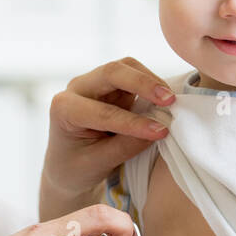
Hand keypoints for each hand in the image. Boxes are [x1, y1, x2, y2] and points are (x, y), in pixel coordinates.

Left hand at [40, 57, 175, 219]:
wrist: (68, 166)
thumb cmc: (77, 168)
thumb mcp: (99, 162)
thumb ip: (127, 146)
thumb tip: (159, 128)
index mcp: (64, 108)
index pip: (102, 111)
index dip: (133, 122)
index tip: (160, 132)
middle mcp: (77, 89)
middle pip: (112, 72)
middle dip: (143, 83)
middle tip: (169, 100)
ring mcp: (95, 83)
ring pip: (126, 68)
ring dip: (150, 81)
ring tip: (170, 101)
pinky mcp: (112, 85)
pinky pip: (135, 75)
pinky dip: (151, 85)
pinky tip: (165, 100)